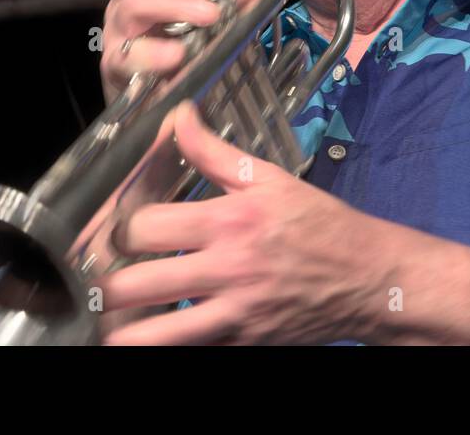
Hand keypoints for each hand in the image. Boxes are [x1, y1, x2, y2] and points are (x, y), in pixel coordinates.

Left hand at [93, 101, 385, 344]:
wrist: (370, 279)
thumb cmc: (321, 226)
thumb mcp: (270, 180)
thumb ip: (214, 152)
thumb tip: (178, 116)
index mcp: (230, 222)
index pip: (144, 227)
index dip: (118, 229)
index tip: (116, 231)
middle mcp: (227, 270)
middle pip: (135, 285)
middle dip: (105, 284)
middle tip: (99, 277)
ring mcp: (233, 314)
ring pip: (153, 336)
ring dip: (121, 330)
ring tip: (110, 319)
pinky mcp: (243, 344)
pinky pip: (189, 353)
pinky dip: (164, 345)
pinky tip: (153, 333)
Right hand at [99, 0, 263, 104]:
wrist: (163, 113)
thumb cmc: (186, 61)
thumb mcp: (216, 26)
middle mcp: (127, 1)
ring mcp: (118, 32)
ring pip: (134, 2)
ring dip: (176, 6)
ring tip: (207, 21)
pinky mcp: (116, 67)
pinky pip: (127, 54)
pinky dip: (156, 53)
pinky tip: (178, 56)